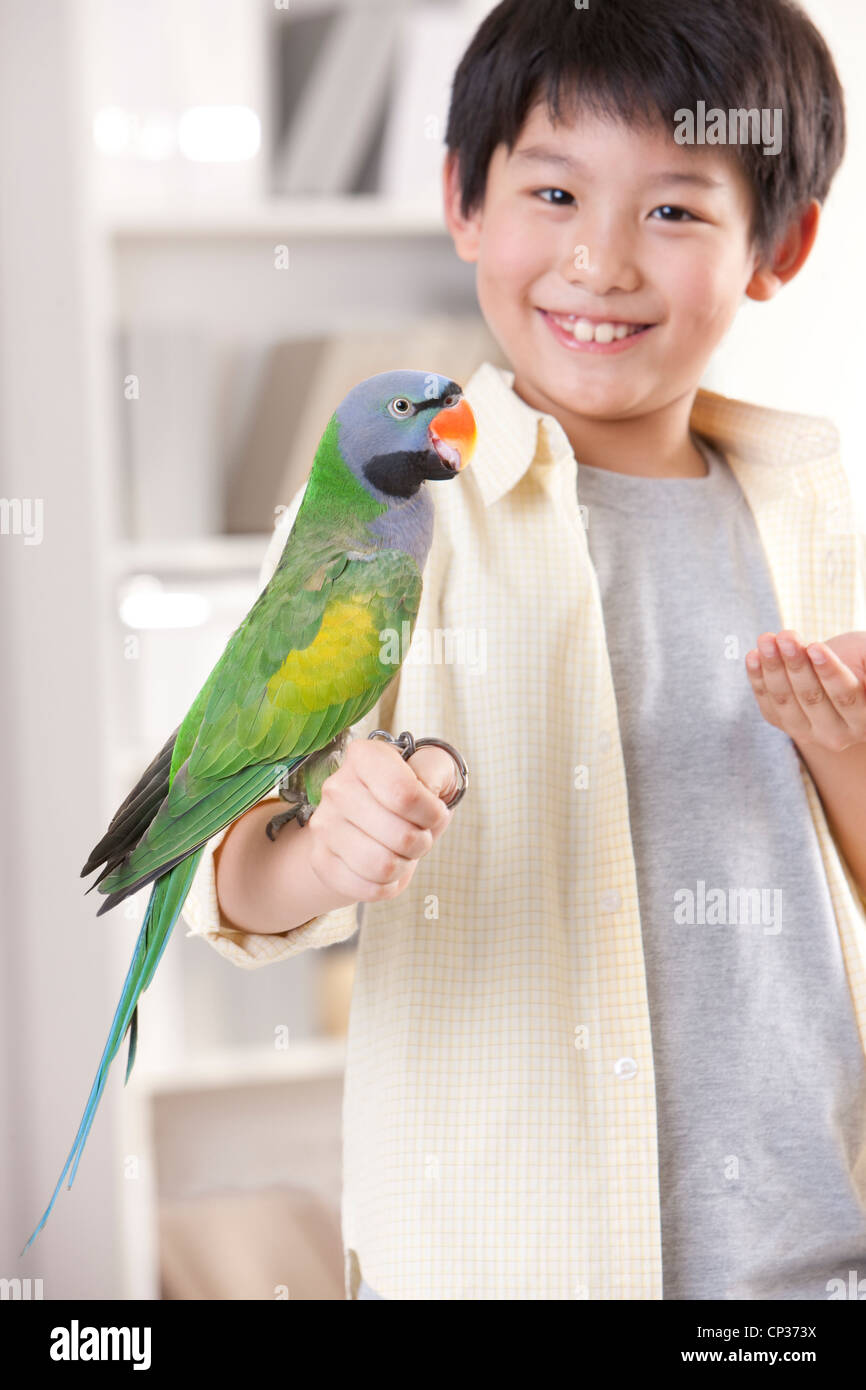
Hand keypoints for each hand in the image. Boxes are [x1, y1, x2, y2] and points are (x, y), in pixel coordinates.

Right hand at [306, 737, 456, 903]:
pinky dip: (386, 884)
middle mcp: (337, 787)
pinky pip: (367, 888)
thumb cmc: (410, 793)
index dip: (432, 814)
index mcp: (365, 756)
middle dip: (421, 842)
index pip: (405, 795)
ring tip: (400, 851)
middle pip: (400, 835)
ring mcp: (324, 825)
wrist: (374, 823)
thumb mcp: (433, 768)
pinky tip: (384, 867)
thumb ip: (436, 767)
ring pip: (383, 866)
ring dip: (403, 864)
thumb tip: (426, 788)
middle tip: (416, 834)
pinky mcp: (320, 861)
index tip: (435, 813)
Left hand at [745, 629, 865, 751]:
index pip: (846, 696)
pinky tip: (753, 655)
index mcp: (864, 718)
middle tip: (786, 637)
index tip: (815, 647)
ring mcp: (807, 733)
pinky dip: (757, 678)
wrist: (836, 673)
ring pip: (786, 701)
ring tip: (767, 640)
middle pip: (812, 699)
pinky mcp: (782, 723)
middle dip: (797, 665)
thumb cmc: (861, 661)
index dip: (830, 672)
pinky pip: (767, 702)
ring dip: (773, 668)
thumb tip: (861, 665)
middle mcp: (838, 734)